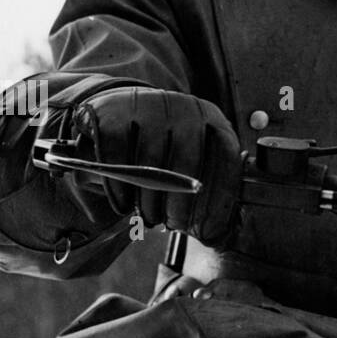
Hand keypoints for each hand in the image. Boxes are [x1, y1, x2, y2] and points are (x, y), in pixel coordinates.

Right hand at [69, 87, 241, 243]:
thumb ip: (208, 188)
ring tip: (147, 217)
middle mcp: (181, 106)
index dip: (218, 193)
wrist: (117, 113)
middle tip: (169, 224)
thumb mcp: (191, 159)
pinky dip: (118, 187)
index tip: (207, 222)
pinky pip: (115, 156)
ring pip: (148, 161)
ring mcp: (146, 105)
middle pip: (187, 160)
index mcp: (210, 117)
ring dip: (147, 200)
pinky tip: (122, 204)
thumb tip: (216, 233)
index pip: (225, 153)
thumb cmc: (161, 146)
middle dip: (179, 201)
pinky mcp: (110, 112)